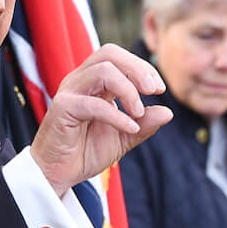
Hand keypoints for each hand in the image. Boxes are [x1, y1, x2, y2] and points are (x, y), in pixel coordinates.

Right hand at [29, 45, 171, 194]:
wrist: (59, 174)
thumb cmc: (85, 152)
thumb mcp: (124, 138)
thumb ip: (144, 124)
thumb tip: (168, 111)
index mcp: (93, 83)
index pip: (117, 57)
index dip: (142, 67)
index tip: (158, 90)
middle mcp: (80, 81)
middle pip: (109, 53)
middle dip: (137, 68)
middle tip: (154, 90)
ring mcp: (69, 92)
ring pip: (102, 71)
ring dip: (128, 90)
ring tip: (138, 113)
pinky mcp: (62, 108)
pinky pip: (94, 104)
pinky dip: (117, 115)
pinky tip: (129, 128)